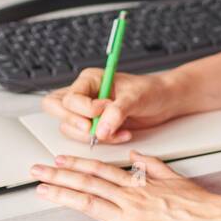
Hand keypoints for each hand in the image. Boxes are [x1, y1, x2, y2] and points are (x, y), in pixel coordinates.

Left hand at [30, 151, 220, 220]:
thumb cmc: (199, 203)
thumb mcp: (173, 175)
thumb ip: (150, 165)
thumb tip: (134, 154)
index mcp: (138, 183)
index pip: (100, 169)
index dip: (77, 162)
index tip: (59, 157)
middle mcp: (129, 197)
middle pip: (87, 182)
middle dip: (59, 175)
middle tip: (37, 170)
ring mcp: (130, 218)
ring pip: (90, 204)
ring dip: (63, 196)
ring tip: (42, 192)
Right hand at [40, 69, 184, 144]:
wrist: (164, 102)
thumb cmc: (150, 91)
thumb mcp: (135, 98)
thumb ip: (116, 112)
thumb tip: (100, 129)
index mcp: (90, 80)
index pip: (70, 97)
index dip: (84, 109)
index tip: (104, 111)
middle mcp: (85, 94)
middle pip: (56, 108)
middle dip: (73, 122)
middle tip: (93, 129)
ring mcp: (87, 111)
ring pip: (69, 127)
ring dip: (91, 135)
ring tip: (115, 131)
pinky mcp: (95, 125)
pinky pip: (86, 137)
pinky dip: (103, 140)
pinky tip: (121, 134)